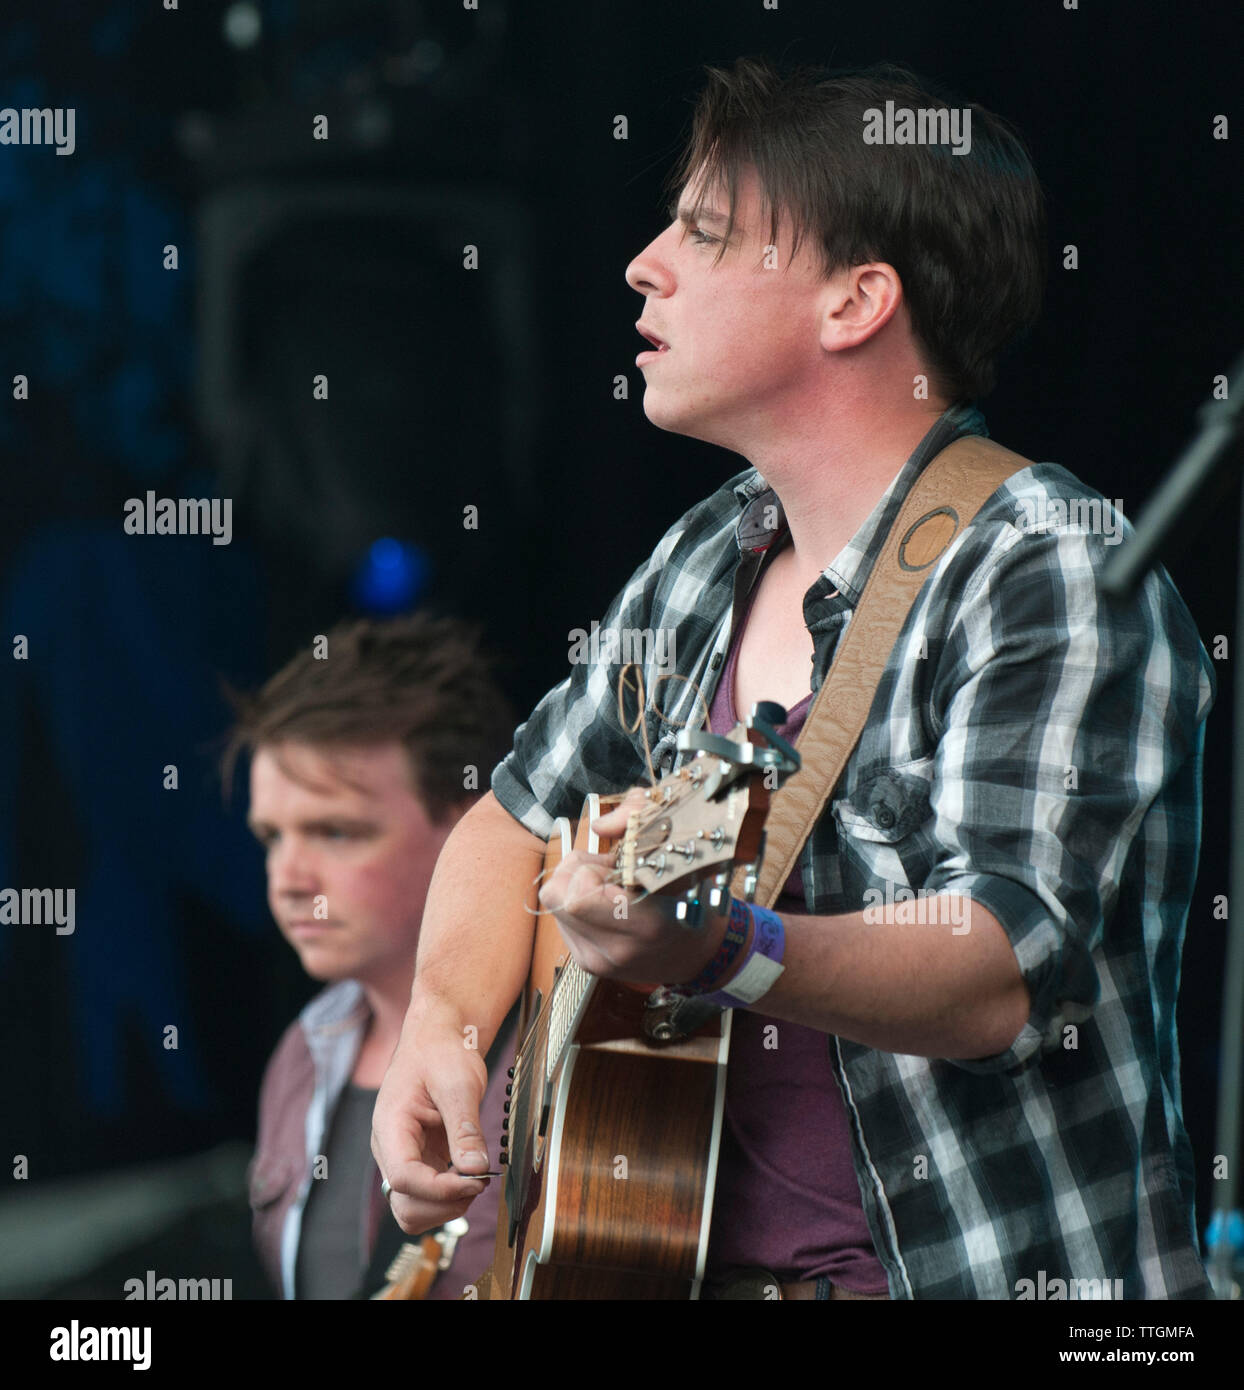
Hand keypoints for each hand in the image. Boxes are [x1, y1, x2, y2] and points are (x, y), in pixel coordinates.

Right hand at [370, 1021, 494, 1236]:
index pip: (404, 1179)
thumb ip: (465, 1128)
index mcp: (391, 1127)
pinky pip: (427, 1196)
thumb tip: (476, 1169)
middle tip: (479, 1181)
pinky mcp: (419, 1160)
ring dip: (447, 1206)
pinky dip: (450, 1196)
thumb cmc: (441, 1052)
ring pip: (414, 1209)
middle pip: (405, 1206)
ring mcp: (403, 1157)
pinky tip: (471, 1173)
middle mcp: (390, 1149)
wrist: (437, 1039)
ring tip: (475, 1178)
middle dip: (444, 1204)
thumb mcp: (459, 1083)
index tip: (476, 1179)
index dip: (441, 1189)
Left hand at [537, 791, 728, 983]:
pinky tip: (601, 904)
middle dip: (577, 870)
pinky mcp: (585, 961)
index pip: (579, 895)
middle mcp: (616, 949)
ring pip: (552, 903)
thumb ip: (638, 820)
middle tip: (608, 872)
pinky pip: (558, 917)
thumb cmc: (690, 899)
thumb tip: (598, 825)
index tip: (617, 866)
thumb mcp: (676, 852)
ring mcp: (596, 960)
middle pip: (556, 895)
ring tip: (607, 888)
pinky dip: (574, 902)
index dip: (591, 868)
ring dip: (574, 885)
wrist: (695, 955)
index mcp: (645, 925)